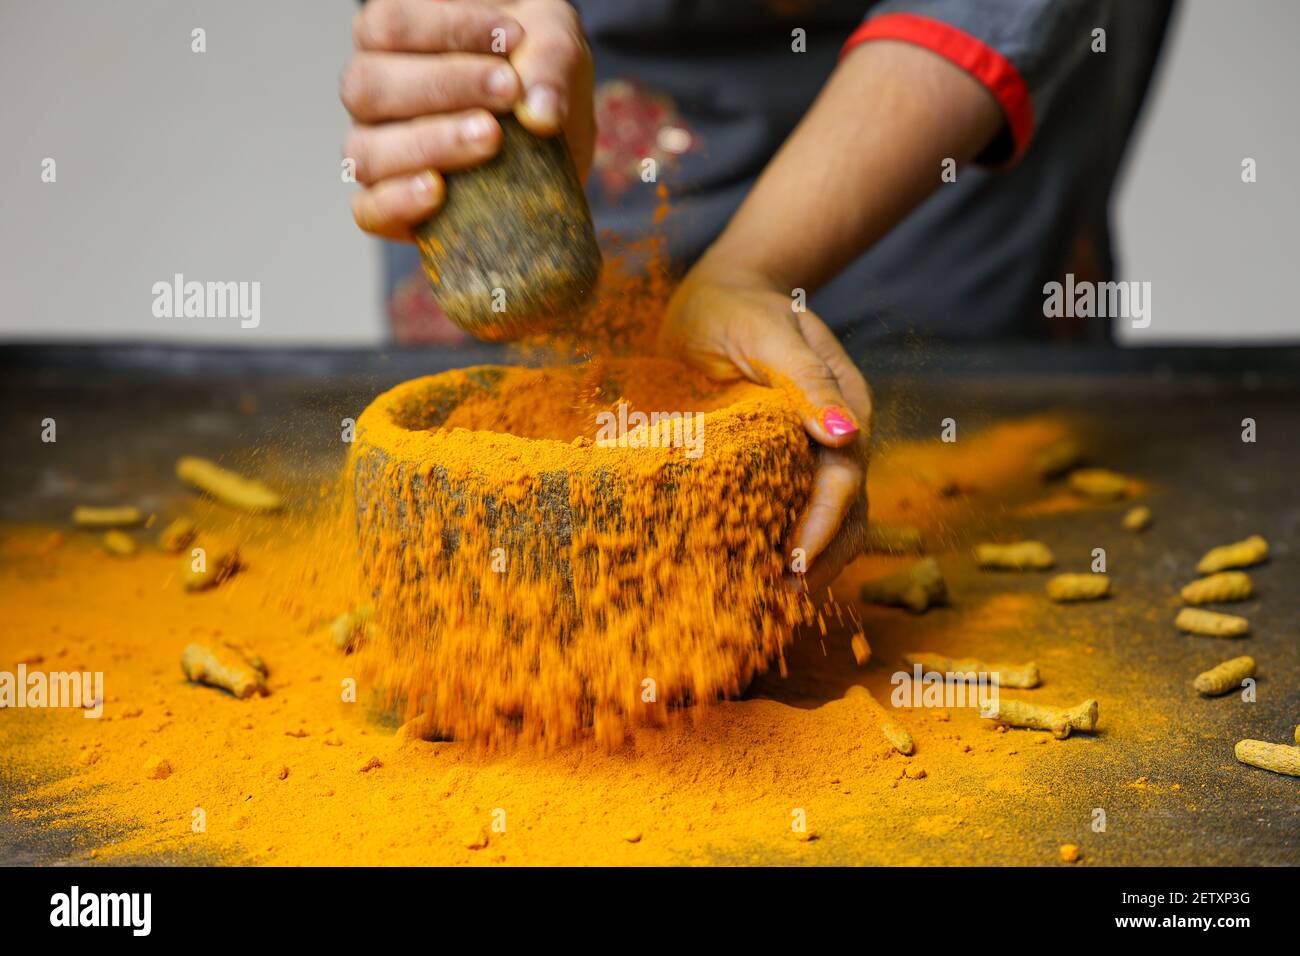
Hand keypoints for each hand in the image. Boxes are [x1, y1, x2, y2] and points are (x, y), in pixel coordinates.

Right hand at [340, 0, 594, 240]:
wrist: (557, 141)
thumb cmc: (538, 75)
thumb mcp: (554, 47)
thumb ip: (550, 61)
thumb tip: (540, 113)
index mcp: (392, 40)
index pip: (388, 26)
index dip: (446, 30)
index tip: (512, 37)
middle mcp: (373, 95)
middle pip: (367, 86)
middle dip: (442, 85)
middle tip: (509, 90)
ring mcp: (377, 153)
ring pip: (366, 150)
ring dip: (430, 143)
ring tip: (492, 137)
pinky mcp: (392, 208)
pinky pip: (369, 211)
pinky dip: (397, 203)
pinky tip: (437, 191)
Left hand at [660, 259, 872, 594]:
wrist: (719, 295)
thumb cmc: (737, 307)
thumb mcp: (768, 332)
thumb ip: (805, 380)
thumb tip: (844, 436)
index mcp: (844, 405)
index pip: (844, 479)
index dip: (823, 526)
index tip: (794, 565)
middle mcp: (837, 438)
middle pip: (846, 515)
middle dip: (819, 563)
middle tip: (779, 605)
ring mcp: (814, 455)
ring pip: (829, 525)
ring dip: (808, 567)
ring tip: (770, 606)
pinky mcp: (783, 467)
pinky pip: (794, 516)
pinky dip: (783, 550)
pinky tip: (755, 580)